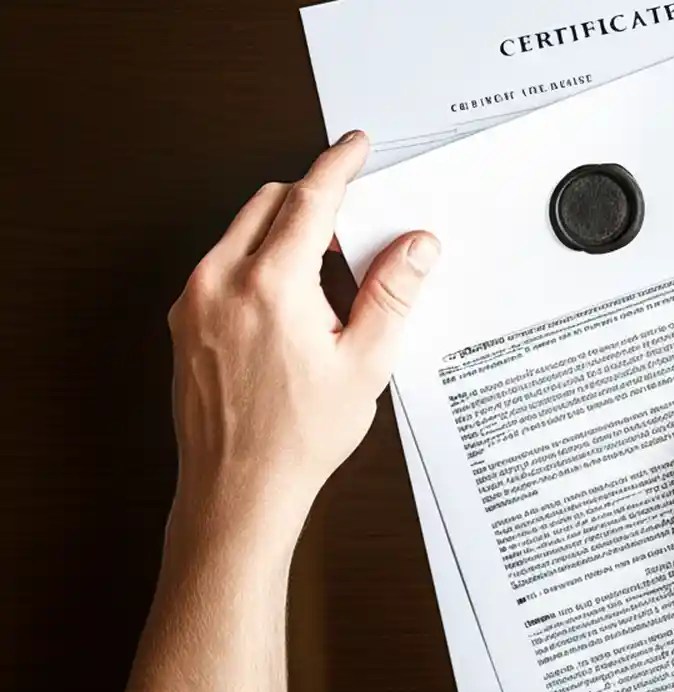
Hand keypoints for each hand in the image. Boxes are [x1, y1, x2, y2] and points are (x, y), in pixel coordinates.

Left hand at [166, 131, 439, 546]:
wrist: (238, 489)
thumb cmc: (296, 437)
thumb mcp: (364, 362)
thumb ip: (391, 293)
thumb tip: (416, 246)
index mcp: (271, 286)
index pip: (309, 199)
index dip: (338, 165)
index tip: (355, 147)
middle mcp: (222, 283)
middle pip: (269, 202)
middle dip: (311, 198)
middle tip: (352, 224)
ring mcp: (194, 301)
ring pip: (241, 231)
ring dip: (284, 230)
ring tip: (324, 276)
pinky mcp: (184, 321)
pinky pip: (223, 264)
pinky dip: (257, 260)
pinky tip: (290, 301)